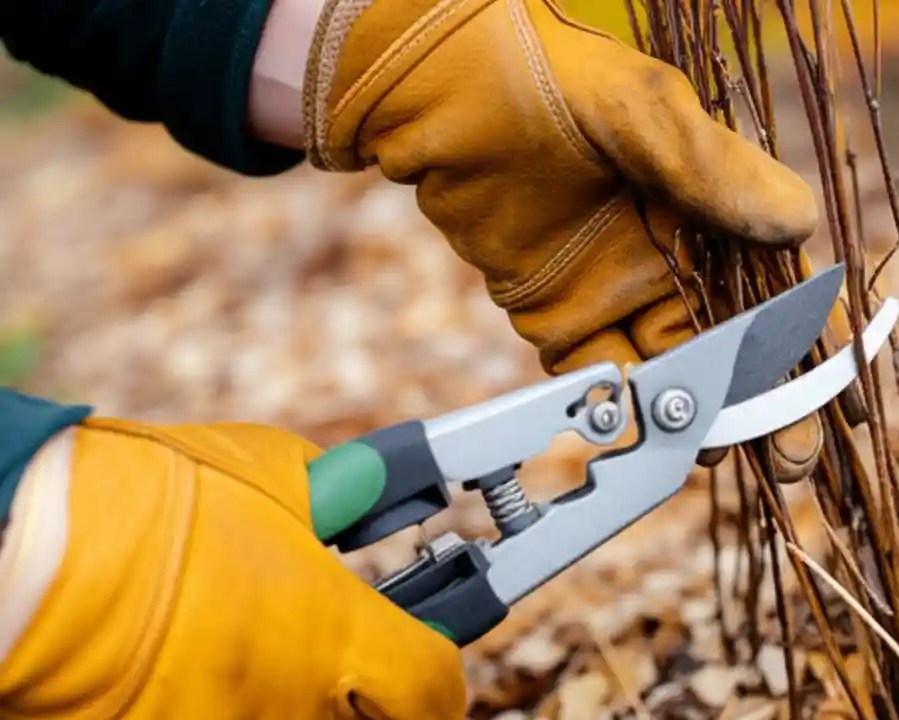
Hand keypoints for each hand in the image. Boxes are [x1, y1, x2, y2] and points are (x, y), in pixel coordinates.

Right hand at [0, 418, 465, 718]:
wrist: (30, 548)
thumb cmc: (160, 501)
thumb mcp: (281, 473)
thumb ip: (347, 500)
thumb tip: (378, 493)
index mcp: (336, 637)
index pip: (435, 691)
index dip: (436, 668)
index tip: (429, 644)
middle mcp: (293, 706)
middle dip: (370, 693)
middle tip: (349, 648)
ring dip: (293, 696)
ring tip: (253, 639)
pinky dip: (228, 699)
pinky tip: (197, 660)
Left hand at [300, 0, 824, 480]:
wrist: (442, 90)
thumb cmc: (551, 77)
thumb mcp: (642, 111)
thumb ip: (713, 170)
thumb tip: (799, 225)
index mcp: (712, 205)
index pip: (779, 287)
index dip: (813, 344)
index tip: (839, 397)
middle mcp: (675, 255)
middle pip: (734, 345)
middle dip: (764, 405)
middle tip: (789, 460)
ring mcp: (620, 289)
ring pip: (673, 369)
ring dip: (695, 415)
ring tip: (714, 451)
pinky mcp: (561, 316)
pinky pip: (600, 376)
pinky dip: (620, 409)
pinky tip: (639, 433)